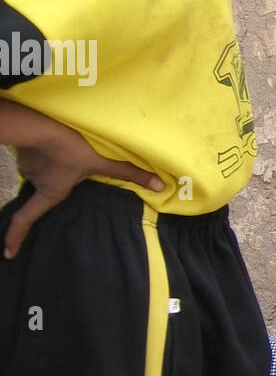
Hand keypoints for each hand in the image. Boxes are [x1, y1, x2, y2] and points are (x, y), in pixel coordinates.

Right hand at [5, 127, 163, 258]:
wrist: (43, 122)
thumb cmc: (72, 147)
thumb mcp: (103, 162)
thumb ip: (130, 173)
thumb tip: (160, 186)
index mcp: (51, 192)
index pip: (27, 220)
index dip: (16, 238)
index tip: (7, 253)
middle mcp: (36, 182)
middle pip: (46, 184)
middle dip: (56, 178)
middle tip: (67, 164)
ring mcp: (27, 166)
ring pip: (42, 167)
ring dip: (53, 160)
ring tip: (66, 149)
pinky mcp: (23, 150)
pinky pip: (36, 153)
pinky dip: (45, 149)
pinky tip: (56, 139)